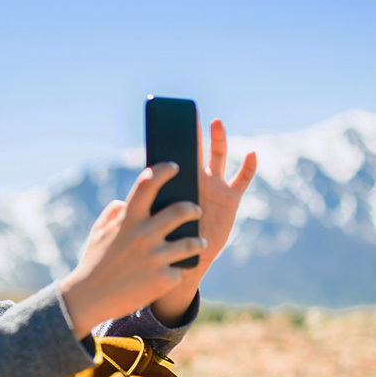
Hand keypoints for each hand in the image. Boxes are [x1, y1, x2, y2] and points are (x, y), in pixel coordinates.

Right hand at [59, 162, 207, 338]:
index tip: (174, 166)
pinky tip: (177, 272)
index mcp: (127, 220)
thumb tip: (124, 202)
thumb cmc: (94, 263)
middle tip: (196, 210)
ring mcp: (154, 258)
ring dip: (198, 241)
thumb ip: (112, 214)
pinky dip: (179, 271)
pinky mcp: (161, 280)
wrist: (88, 298)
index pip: (147, 184)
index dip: (163, 171)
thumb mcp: (98, 233)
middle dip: (193, 208)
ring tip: (199, 242)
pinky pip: (181, 271)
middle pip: (180, 211)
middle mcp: (143, 235)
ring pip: (190, 243)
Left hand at [151, 117, 256, 324]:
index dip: (170, 140)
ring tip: (215, 123)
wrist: (183, 262)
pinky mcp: (230, 199)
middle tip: (191, 114)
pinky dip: (249, 167)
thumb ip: (143, 212)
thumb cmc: (164, 241)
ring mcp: (214, 187)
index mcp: (175, 183)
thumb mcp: (152, 223)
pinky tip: (252, 154)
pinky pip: (242, 179)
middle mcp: (195, 180)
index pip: (172, 156)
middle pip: (195, 150)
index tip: (165, 122)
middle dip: (194, 133)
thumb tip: (123, 203)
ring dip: (218, 139)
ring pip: (218, 157)